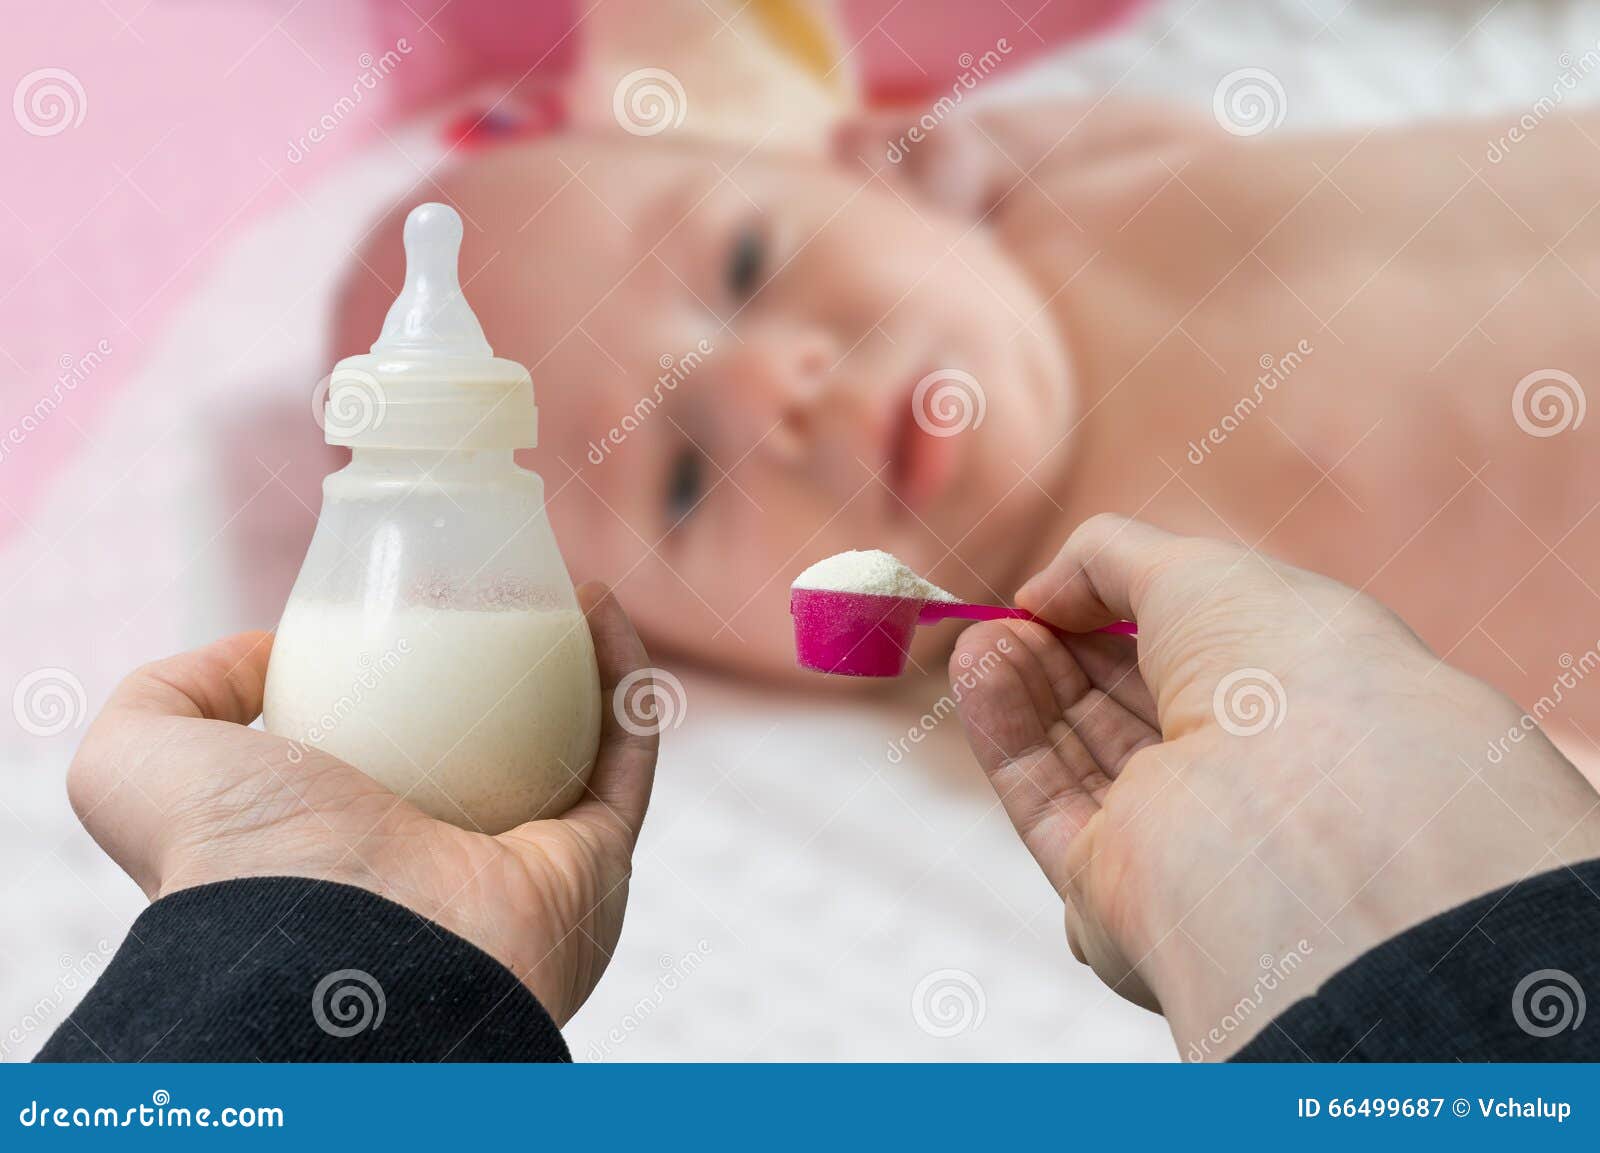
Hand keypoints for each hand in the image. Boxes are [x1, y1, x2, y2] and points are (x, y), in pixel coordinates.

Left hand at [66, 584, 656, 1025]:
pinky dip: (627, 682)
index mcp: (349, 843)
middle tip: (511, 593)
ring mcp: (525, 867)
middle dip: (517, 669)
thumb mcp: (142, 757)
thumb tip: (263, 656)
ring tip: (570, 587)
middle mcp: (441, 862)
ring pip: (575, 750)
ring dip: (585, 665)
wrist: (334, 943)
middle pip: (498, 747)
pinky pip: (626, 761)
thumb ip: (174, 692)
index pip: (394, 751)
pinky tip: (604, 611)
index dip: (414, 674)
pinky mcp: (595, 867)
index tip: (423, 602)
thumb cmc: (232, 854)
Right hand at [951, 515, 1599, 1057]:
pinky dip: (1007, 736)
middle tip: (1005, 616)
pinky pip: (1046, 803)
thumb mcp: (1198, 571)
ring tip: (980, 637)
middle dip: (1061, 655)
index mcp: (1299, 710)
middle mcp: (1245, 784)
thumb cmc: (1282, 669)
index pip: (1197, 666)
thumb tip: (1044, 590)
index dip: (1124, 622)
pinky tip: (977, 671)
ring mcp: (1178, 841)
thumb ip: (1109, 560)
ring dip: (1025, 688)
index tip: (1063, 592)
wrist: (1294, 814)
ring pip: (1081, 756)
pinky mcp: (1113, 892)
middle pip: (1128, 713)